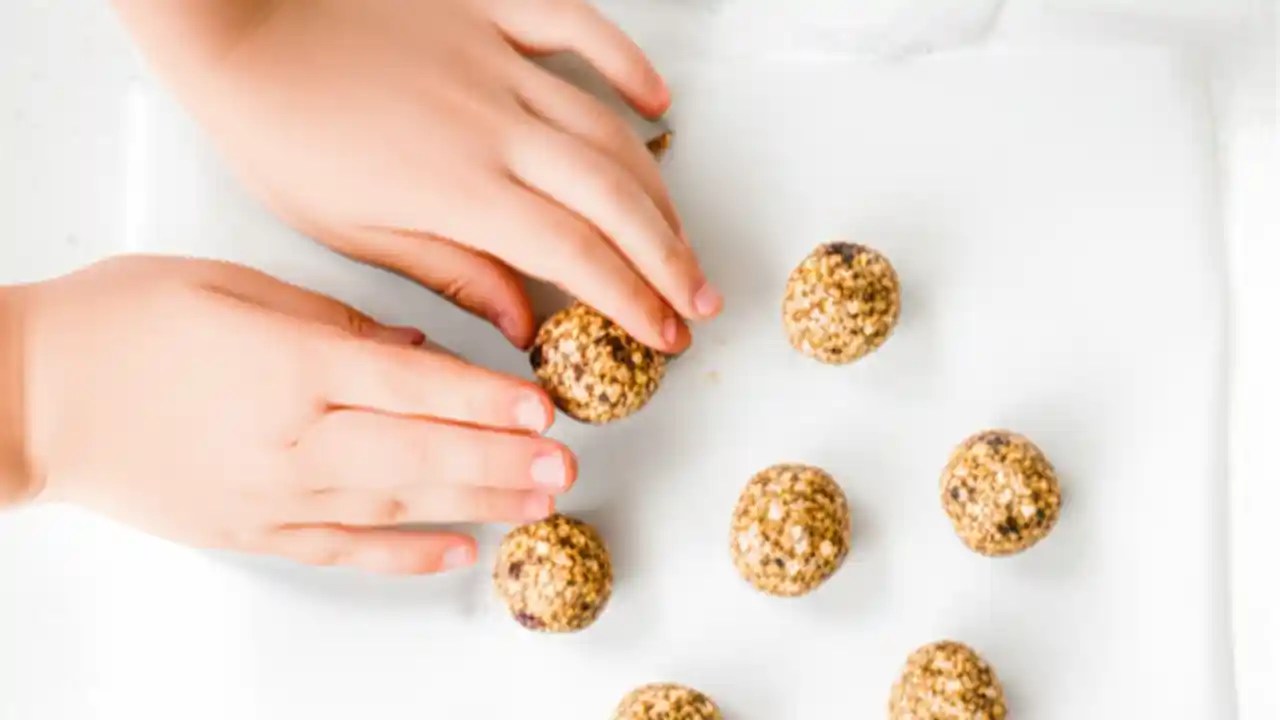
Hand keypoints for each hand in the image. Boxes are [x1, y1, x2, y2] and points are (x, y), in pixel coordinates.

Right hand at [18, 256, 574, 573]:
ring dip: (472, 506)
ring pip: (392, 507)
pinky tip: (455, 552)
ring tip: (537, 504)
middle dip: (500, 462)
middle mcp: (290, 438)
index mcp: (288, 364)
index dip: (484, 399)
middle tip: (567, 466)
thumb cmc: (127, 322)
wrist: (32, 396)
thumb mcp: (233, 285)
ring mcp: (272, 496)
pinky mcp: (251, 532)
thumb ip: (331, 321)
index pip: (411, 385)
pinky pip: (340, 551)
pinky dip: (402, 555)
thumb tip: (413, 351)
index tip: (544, 407)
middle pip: (417, 454)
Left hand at [115, 0, 722, 351]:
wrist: (238, 26)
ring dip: (659, 188)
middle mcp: (499, 125)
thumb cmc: (281, 135)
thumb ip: (453, 271)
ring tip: (684, 236)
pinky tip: (657, 101)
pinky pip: (577, 26)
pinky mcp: (487, 9)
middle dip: (670, 258)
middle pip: (615, 199)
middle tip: (700, 300)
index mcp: (463, 188)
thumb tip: (523, 324)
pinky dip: (626, 62)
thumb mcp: (355, 229)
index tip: (666, 334)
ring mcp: (500, 61)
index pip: (577, 256)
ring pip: (609, 128)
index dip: (634, 299)